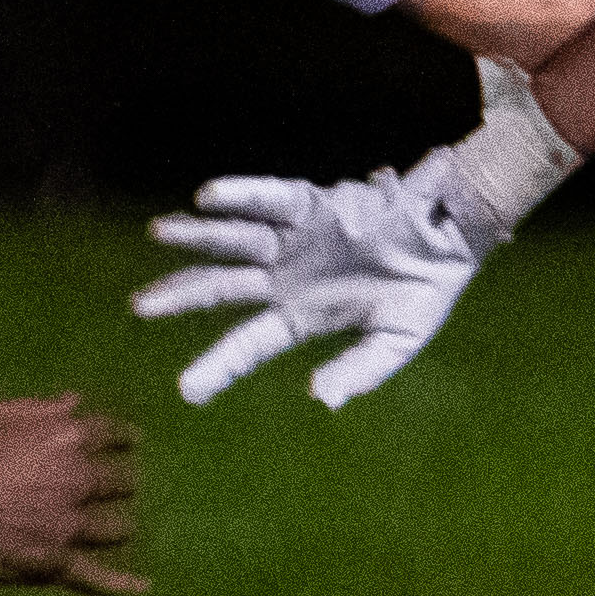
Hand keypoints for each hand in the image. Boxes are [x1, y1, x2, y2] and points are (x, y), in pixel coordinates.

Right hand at [0, 393, 144, 595]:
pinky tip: (141, 589)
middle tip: (109, 490)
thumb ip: (41, 410)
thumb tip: (76, 402)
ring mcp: (71, 524)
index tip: (128, 444)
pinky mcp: (56, 561)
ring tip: (111, 528)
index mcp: (68, 438)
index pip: (115, 435)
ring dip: (115, 526)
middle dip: (118, 485)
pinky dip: (121, 586)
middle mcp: (79, 479)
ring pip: (116, 528)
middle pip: (122, 483)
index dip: (124, 440)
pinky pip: (97, 578)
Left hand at [138, 60, 580, 409]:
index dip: (217, 366)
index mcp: (303, 314)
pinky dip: (241, 196)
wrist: (457, 237)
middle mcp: (289, 275)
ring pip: (235, 239)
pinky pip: (271, 198)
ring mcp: (297, 237)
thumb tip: (323, 399)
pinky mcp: (315, 202)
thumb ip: (361, 371)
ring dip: (196, 237)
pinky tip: (206, 198)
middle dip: (179, 295)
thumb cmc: (426, 289)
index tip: (187, 391)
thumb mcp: (397, 342)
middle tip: (138, 307)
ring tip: (157, 233)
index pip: (248, 342)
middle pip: (223, 286)